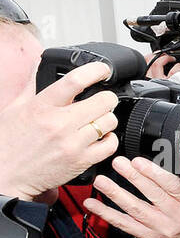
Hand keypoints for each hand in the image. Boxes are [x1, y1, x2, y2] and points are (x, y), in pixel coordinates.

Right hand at [0, 60, 119, 200]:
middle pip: (102, 102)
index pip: (75, 81)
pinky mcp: (81, 161)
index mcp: (42, 106)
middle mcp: (59, 123)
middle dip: (106, 98)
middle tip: (102, 101)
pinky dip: (110, 139)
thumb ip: (31, 85)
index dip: (95, 71)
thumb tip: (39, 64)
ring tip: (98, 121)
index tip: (103, 70)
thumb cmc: (9, 142)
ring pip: (109, 122)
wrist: (7, 173)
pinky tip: (100, 138)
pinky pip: (110, 145)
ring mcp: (72, 143)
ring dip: (108, 119)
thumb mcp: (15, 108)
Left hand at [83, 156, 179, 237]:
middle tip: (118, 164)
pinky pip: (123, 223)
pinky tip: (93, 204)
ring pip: (135, 209)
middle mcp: (179, 217)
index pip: (173, 186)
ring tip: (101, 181)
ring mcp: (161, 228)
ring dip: (115, 193)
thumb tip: (153, 161)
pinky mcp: (145, 236)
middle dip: (133, 177)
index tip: (138, 162)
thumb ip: (175, 181)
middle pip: (153, 195)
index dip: (154, 173)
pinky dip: (106, 212)